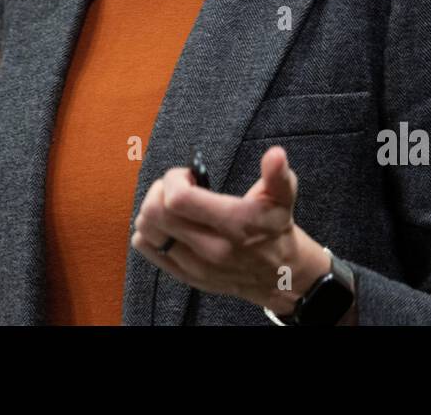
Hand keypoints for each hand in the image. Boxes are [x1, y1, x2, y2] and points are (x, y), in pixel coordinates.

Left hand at [130, 146, 329, 314]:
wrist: (279, 276)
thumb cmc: (276, 229)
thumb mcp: (284, 198)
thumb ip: (278, 175)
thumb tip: (276, 154)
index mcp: (235, 224)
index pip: (178, 199)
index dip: (174, 179)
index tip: (188, 175)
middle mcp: (212, 249)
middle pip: (155, 214)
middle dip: (161, 190)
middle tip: (178, 187)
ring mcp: (196, 266)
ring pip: (147, 232)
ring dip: (152, 210)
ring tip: (172, 205)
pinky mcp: (185, 276)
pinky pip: (148, 249)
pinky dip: (149, 231)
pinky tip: (169, 223)